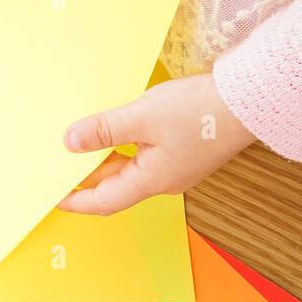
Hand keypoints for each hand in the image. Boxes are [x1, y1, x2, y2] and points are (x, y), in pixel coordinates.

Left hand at [58, 73, 255, 214]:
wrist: (251, 100)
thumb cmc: (200, 111)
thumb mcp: (142, 116)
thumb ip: (104, 130)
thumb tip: (70, 143)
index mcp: (152, 181)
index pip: (103, 201)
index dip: (74, 200)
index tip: (51, 196)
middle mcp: (164, 181)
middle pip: (115, 186)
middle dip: (86, 178)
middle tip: (58, 165)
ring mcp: (176, 167)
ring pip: (131, 169)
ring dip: (105, 159)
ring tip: (78, 145)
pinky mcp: (185, 151)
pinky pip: (145, 156)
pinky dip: (124, 147)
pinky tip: (114, 130)